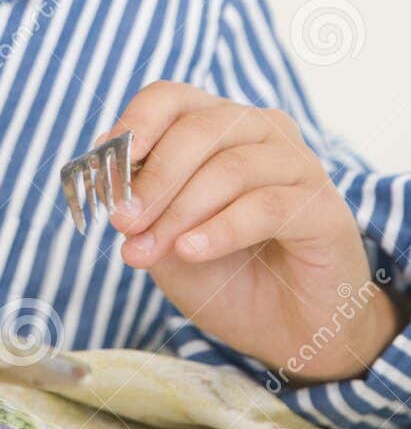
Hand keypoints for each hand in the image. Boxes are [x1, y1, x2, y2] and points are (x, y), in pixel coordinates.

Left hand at [99, 82, 398, 380]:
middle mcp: (261, 131)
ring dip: (179, 212)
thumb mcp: (164, 234)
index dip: (136, 124)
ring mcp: (297, 165)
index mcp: (219, 125)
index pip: (171, 97)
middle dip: (152, 179)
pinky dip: (220, 230)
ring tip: (147, 250)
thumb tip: (104, 156)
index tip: (108, 165)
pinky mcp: (323, 208)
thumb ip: (139, 197)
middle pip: (199, 129)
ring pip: (229, 168)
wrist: (286, 330)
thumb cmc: (225, 273)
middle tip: (122, 222)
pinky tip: (191, 251)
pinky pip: (265, 207)